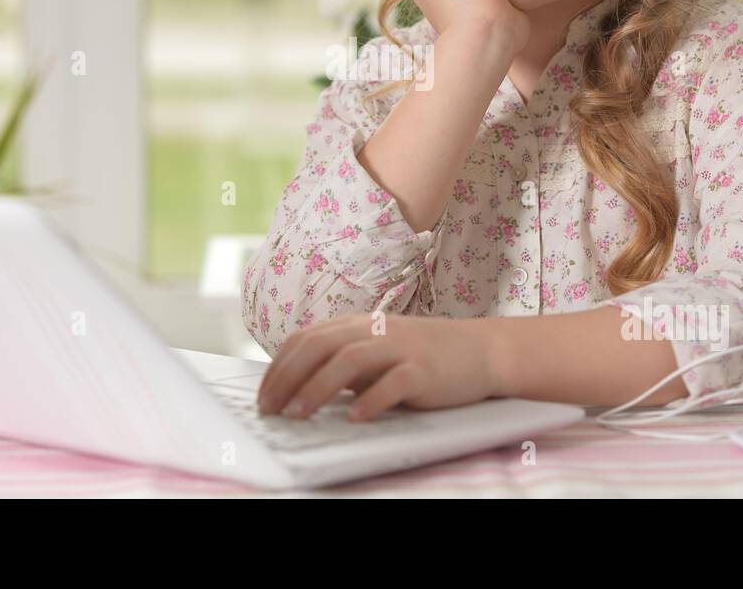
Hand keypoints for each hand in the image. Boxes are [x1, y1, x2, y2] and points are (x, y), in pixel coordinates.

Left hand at [256, 313, 502, 421]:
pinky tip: (354, 417)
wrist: (480, 350)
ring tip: (297, 414)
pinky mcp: (424, 370)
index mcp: (358, 326)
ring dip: (317, 388)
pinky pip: (393, 383)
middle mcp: (375, 331)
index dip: (278, 366)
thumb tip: (297, 388)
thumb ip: (342, 363)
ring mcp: (400, 348)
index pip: (306, 338)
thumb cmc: (422, 356)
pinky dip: (371, 400)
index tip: (262, 395)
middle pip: (320, 346)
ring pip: (349, 361)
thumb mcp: (377, 353)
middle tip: (269, 408)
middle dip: (287, 377)